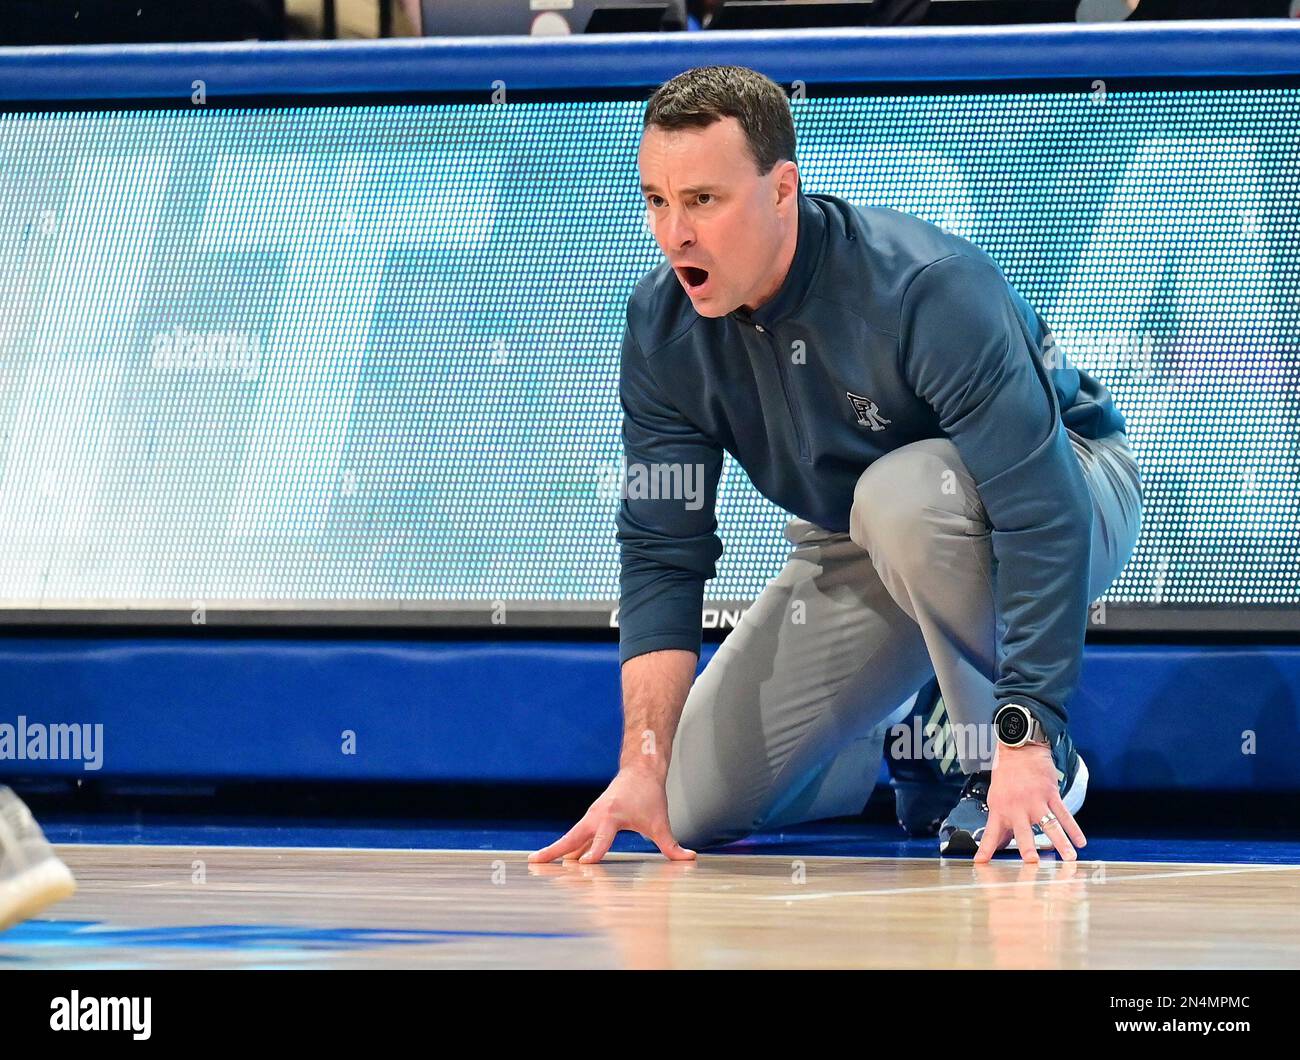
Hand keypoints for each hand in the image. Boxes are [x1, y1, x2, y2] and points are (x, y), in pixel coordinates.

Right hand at [528, 767, 695, 864]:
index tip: (584, 866)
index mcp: (612, 816)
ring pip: (571, 836)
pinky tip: (561, 860)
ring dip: (555, 849)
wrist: (640, 770)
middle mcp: (597, 816)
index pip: (601, 839)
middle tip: (535, 861)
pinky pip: (577, 835)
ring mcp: (591, 817)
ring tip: (537, 862)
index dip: (594, 852)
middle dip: (555, 850)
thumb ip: (671, 845)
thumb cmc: (649, 795)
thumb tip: (690, 858)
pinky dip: (567, 846)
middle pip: (572, 836)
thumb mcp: (660, 822)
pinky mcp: (592, 819)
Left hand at [974, 742, 1086, 863]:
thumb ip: (1000, 823)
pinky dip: (1074, 828)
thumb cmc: (1006, 776)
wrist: (1019, 750)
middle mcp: (1018, 808)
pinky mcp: (1051, 795)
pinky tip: (1081, 841)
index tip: (980, 863)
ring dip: (1061, 842)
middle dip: (1027, 847)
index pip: (990, 834)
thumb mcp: (996, 799)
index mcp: (1000, 810)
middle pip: (1023, 832)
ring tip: (1069, 858)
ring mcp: (1036, 801)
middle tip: (1032, 861)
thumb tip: (998, 844)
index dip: (985, 849)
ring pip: (1050, 825)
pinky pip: (1064, 814)